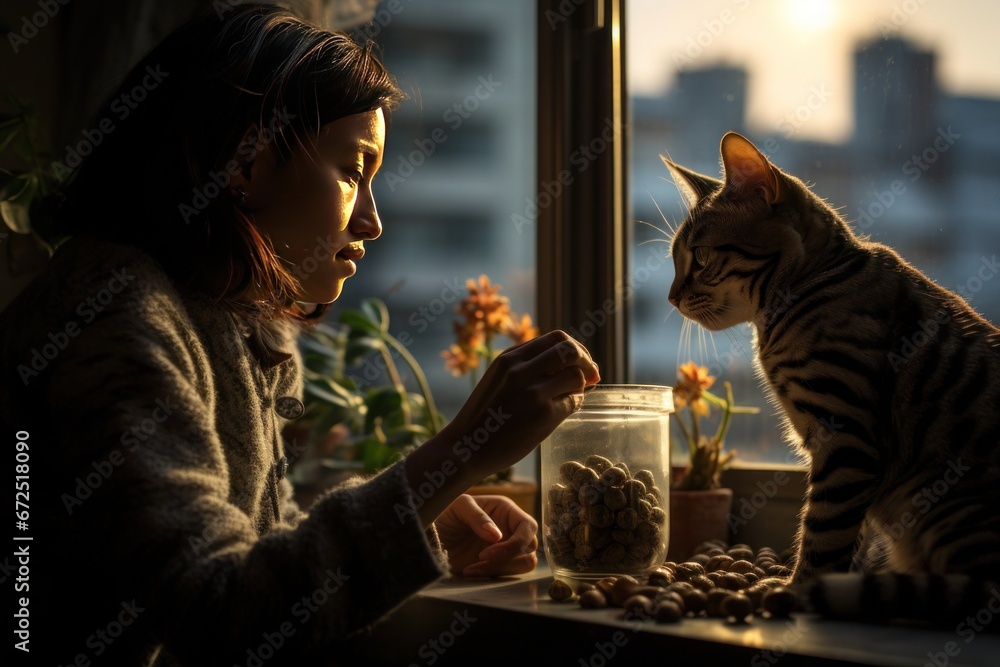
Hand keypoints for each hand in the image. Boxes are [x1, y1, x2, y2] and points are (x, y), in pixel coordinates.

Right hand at [403, 330, 597, 527]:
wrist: (466, 448)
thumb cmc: (484, 417)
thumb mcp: (498, 380)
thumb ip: (526, 367)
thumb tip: (568, 363)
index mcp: (509, 358)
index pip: (556, 338)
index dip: (575, 348)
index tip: (580, 362)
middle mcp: (520, 370)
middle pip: (571, 350)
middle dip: (587, 362)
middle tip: (590, 376)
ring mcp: (533, 392)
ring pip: (577, 375)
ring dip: (581, 386)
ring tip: (571, 397)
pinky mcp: (543, 415)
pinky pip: (574, 401)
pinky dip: (575, 404)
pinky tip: (564, 411)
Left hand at [434, 494, 538, 577]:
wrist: (430, 536)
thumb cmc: (445, 514)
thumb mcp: (459, 507)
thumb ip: (478, 517)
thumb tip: (497, 536)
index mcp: (506, 511)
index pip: (528, 526)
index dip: (516, 542)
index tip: (489, 552)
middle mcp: (510, 529)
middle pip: (531, 548)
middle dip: (508, 558)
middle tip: (480, 559)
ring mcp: (506, 549)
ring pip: (524, 564)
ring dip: (500, 569)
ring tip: (471, 568)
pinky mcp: (498, 565)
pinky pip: (507, 574)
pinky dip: (490, 576)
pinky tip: (469, 571)